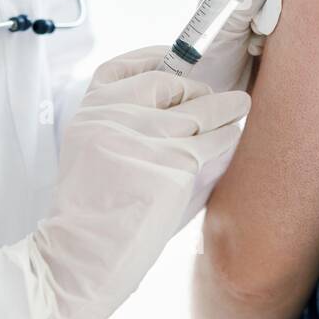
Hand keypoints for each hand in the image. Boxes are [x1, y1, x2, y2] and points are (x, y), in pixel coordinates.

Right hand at [5, 46, 250, 318]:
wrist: (79, 260)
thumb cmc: (94, 218)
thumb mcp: (95, 158)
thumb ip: (127, 129)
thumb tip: (182, 108)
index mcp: (90, 112)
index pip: (121, 68)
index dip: (152, 58)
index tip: (175, 59)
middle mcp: (116, 115)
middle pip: (169, 84)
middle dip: (196, 91)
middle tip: (216, 97)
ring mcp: (147, 136)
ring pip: (203, 109)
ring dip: (226, 109)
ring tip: (239, 106)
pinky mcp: (176, 163)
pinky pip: (217, 140)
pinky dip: (229, 138)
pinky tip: (234, 138)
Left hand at [185, 0, 283, 92]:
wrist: (212, 90)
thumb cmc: (205, 53)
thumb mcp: (225, 19)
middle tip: (261, 16)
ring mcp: (264, 2)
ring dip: (277, 17)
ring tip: (255, 37)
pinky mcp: (278, 24)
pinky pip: (296, 18)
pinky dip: (281, 34)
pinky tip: (260, 50)